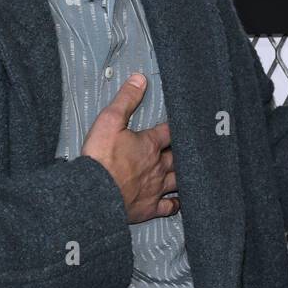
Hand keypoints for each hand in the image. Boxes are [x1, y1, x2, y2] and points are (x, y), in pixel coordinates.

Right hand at [81, 74, 179, 222]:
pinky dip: (176, 204)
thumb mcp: (109, 121)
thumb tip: (139, 80)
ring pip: (179, 180)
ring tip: (193, 172)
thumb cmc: (100, 159)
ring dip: (185, 175)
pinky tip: (180, 203)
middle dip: (185, 152)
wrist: (94, 193)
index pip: (169, 132)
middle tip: (193, 149)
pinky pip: (169, 206)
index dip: (176, 127)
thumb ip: (126, 100)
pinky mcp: (149, 207)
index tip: (185, 125)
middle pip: (178, 156)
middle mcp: (158, 166)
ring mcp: (155, 188)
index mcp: (149, 145)